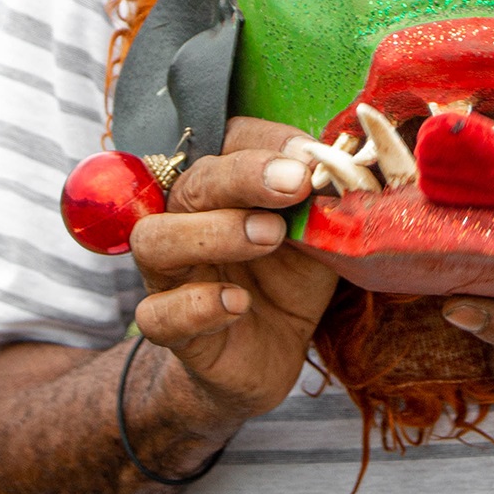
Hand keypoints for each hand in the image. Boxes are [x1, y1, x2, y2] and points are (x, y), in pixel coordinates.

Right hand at [129, 115, 342, 421]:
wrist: (271, 352)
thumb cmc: (290, 276)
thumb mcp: (316, 236)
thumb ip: (320, 204)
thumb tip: (338, 166)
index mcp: (223, 187)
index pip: (227, 143)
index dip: (267, 142)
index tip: (311, 155)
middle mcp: (185, 220)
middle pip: (191, 184)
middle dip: (243, 177)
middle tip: (293, 184)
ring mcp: (170, 274)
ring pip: (156, 240)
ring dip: (213, 233)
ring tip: (268, 237)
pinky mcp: (170, 327)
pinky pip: (157, 314)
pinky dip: (195, 306)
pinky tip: (238, 303)